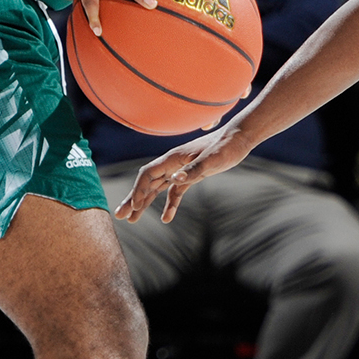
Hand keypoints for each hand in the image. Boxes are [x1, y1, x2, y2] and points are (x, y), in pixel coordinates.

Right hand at [115, 123, 252, 223]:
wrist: (239, 138)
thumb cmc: (226, 146)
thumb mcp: (212, 159)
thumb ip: (194, 169)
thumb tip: (176, 178)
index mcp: (173, 158)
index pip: (148, 175)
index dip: (139, 190)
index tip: (134, 207)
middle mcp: (173, 164)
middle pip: (147, 183)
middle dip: (133, 199)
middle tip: (120, 216)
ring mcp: (180, 170)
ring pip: (157, 188)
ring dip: (144, 203)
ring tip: (132, 220)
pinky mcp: (191, 176)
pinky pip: (174, 192)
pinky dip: (169, 204)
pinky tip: (166, 218)